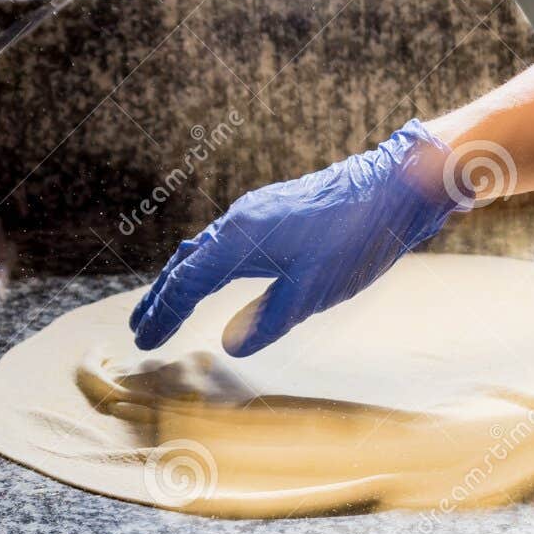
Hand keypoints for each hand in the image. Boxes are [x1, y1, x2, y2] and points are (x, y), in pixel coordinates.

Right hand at [130, 119, 466, 355]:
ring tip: (166, 304)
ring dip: (181, 279)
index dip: (164, 314)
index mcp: (241, 241)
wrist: (394, 188)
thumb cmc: (356, 240)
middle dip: (161, 298)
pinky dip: (205, 263)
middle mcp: (240, 221)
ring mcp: (257, 211)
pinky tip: (214, 274)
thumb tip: (229, 345)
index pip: (187, 283)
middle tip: (140, 328)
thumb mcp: (313, 292)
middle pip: (186, 263)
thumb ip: (268, 319)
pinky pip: (223, 239)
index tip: (144, 341)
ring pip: (204, 249)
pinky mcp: (274, 209)